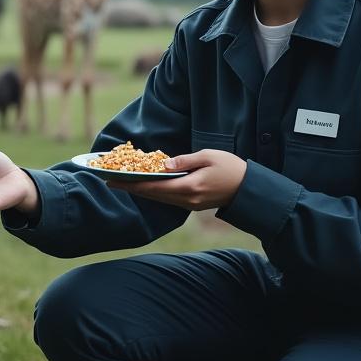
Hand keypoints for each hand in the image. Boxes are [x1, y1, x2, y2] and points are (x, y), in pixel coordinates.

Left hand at [115, 149, 245, 210]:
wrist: (248, 189)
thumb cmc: (230, 168)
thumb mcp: (208, 156)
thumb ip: (184, 160)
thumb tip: (163, 164)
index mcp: (189, 187)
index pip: (154, 187)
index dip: (132, 184)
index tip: (114, 180)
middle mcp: (186, 200)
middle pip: (152, 195)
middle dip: (131, 188)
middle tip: (111, 181)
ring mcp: (189, 204)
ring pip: (159, 199)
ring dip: (142, 192)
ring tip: (125, 184)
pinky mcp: (192, 204)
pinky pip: (168, 199)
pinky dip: (155, 193)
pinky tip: (147, 187)